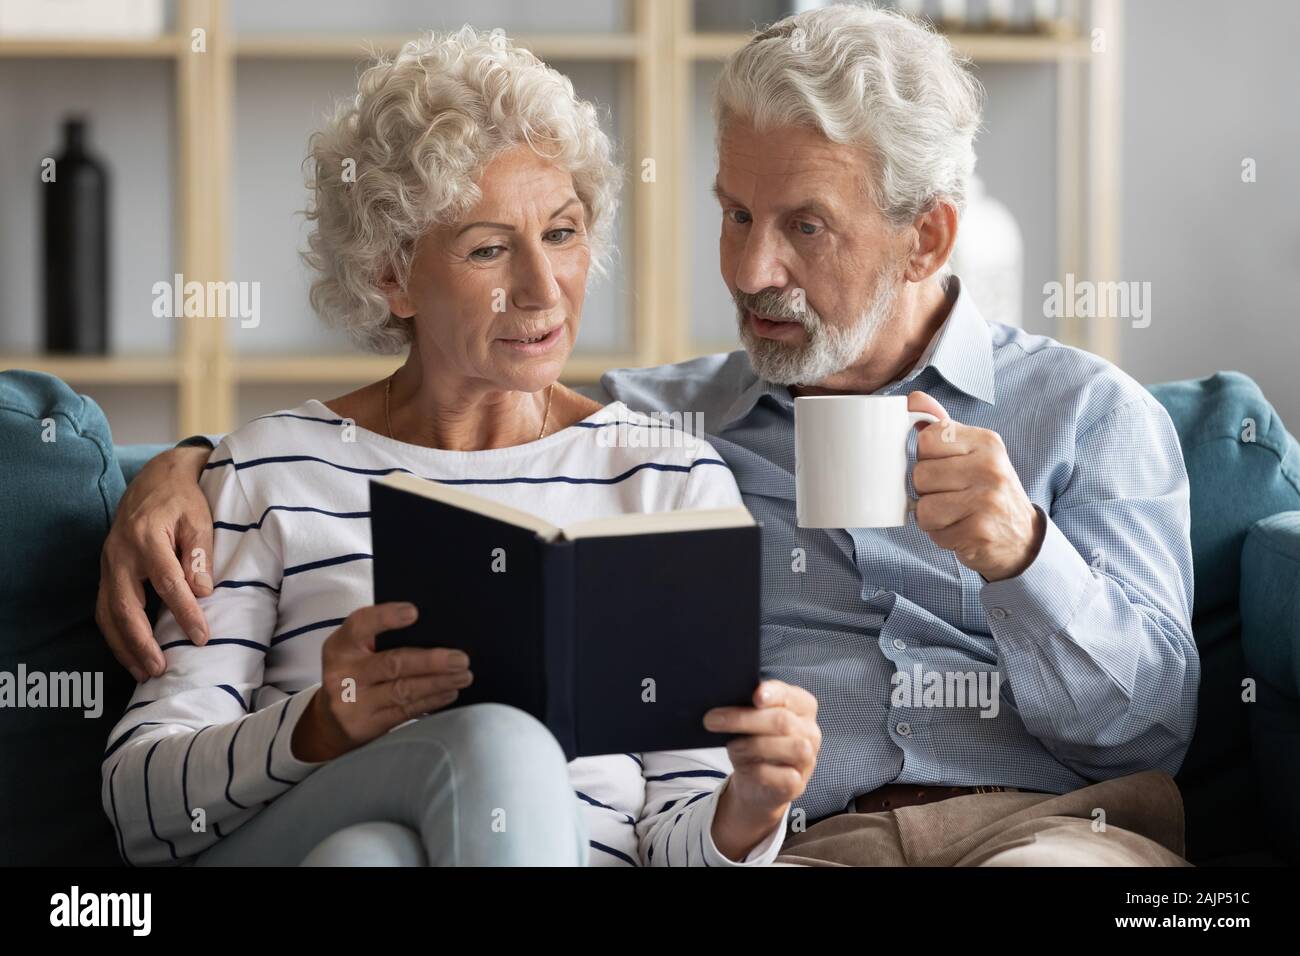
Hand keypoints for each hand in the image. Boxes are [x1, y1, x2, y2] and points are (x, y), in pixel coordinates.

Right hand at [95, 445, 214, 681]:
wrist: (154, 479)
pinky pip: (105, 608)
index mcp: (147, 538)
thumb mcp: (199, 519)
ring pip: (108, 613)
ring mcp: (108, 563)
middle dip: (142, 642)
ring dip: (124, 646)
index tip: (201, 637)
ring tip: (144, 673)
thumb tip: (202, 593)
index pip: (167, 583)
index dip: (184, 612)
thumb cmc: (182, 500)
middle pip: (126, 606)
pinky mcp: (106, 571)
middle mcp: (121, 554)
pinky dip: (115, 634)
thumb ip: (200, 555)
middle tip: (160, 669)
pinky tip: (131, 654)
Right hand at [291, 602, 473, 762]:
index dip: (385, 617)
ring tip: (463, 675)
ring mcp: (353, 704)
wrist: (329, 722)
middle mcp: (343, 674)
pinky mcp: (367, 727)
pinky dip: (431, 701)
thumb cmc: (354, 674)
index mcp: (340, 646)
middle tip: (461, 658)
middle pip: (391, 664)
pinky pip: (405, 711)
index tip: (414, 612)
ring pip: (403, 690)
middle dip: (431, 661)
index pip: (359, 626)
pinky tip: (449, 692)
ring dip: (438, 682)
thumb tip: (434, 630)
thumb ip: (381, 639)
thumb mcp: (355, 652)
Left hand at [704, 680, 819, 860]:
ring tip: (731, 745)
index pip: (790, 695)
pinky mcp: (798, 784)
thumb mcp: (750, 721)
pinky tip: (745, 768)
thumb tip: (725, 699)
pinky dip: (761, 771)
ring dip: (753, 745)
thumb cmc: (753, 742)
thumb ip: (748, 707)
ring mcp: (807, 759)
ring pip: (789, 747)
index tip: (754, 695)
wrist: (755, 782)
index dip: (773, 694)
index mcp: (802, 707)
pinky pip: (783, 776)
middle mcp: (810, 731)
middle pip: (782, 721)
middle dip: (744, 719)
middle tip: (712, 719)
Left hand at [909, 391, 1045, 581]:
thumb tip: (913, 399)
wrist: (1023, 538)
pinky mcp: (980, 530)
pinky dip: (942, 536)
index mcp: (986, 441)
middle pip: (920, 475)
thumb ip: (941, 426)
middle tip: (951, 496)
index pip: (927, 439)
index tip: (944, 468)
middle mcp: (990, 466)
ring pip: (923, 506)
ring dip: (931, 517)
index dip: (925, 458)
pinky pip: (934, 532)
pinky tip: (962, 530)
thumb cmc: (987, 491)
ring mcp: (987, 499)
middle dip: (926, 491)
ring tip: (955, 514)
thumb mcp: (972, 453)